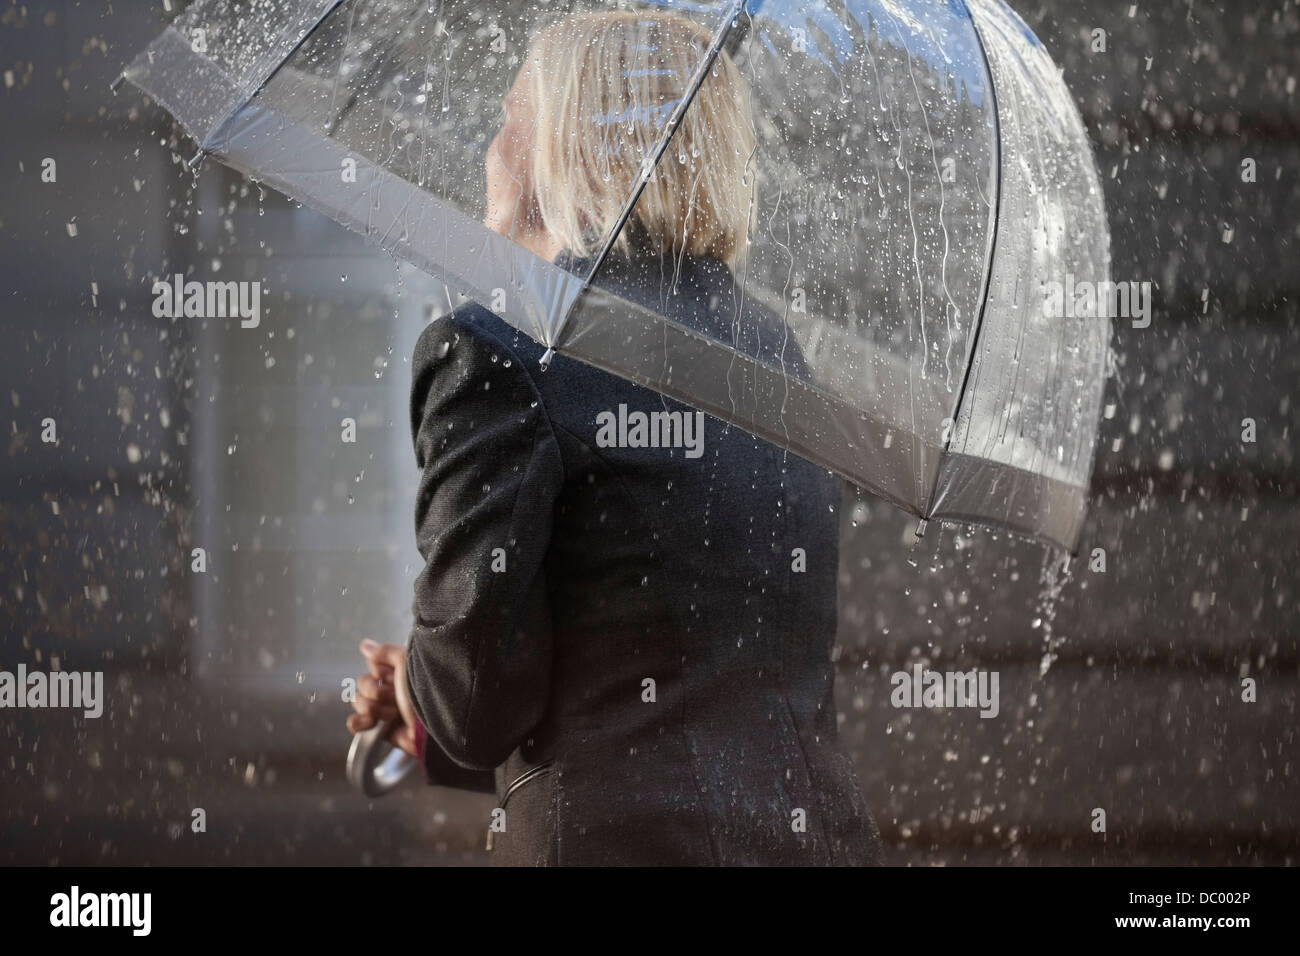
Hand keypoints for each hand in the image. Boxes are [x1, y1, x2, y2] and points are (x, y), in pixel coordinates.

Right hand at [346, 639, 418, 756]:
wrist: (430, 728)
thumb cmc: (424, 693)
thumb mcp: (407, 662)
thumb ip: (386, 652)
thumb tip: (365, 645)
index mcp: (399, 673)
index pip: (373, 665)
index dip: (379, 671)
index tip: (392, 676)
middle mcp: (391, 690)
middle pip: (361, 683)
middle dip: (374, 691)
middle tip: (393, 697)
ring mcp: (384, 710)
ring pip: (357, 701)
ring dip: (372, 708)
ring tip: (392, 714)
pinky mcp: (379, 730)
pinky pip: (355, 723)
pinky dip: (360, 722)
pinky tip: (374, 723)